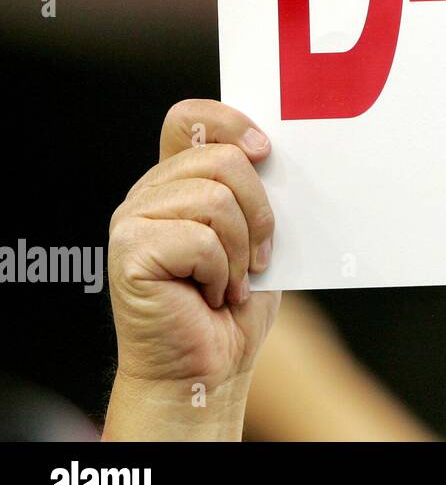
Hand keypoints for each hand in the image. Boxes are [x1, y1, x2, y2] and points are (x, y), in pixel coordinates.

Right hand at [103, 100, 278, 439]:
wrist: (209, 365)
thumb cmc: (236, 302)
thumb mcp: (259, 233)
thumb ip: (257, 190)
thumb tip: (277, 154)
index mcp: (178, 181)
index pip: (190, 118)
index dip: (230, 122)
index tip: (265, 153)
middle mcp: (150, 193)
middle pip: (223, 159)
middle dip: (261, 212)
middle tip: (258, 257)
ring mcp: (133, 219)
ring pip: (217, 198)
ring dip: (242, 249)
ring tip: (232, 279)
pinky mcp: (129, 249)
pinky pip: (200, 238)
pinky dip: (222, 271)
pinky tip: (212, 293)